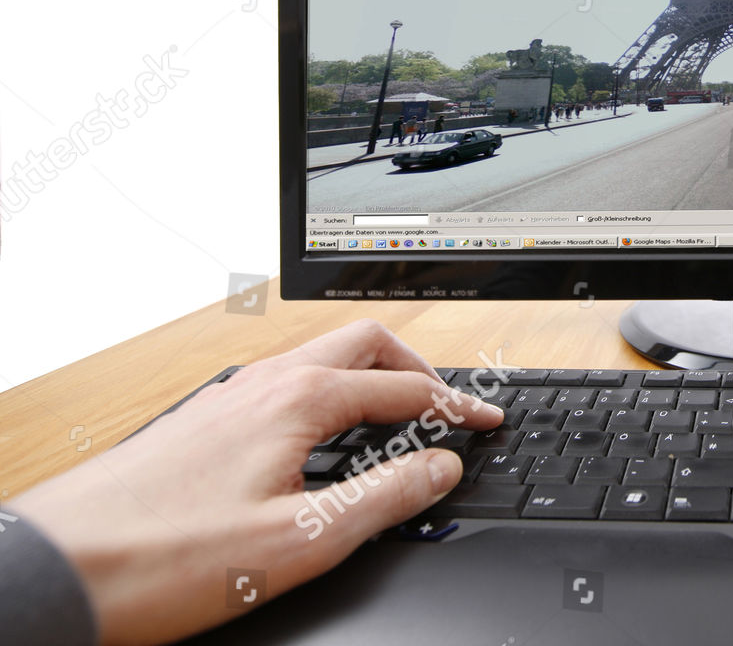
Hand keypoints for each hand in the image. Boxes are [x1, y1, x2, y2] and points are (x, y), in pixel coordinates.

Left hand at [13, 319, 503, 644]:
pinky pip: (286, 385)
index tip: (488, 421)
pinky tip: (322, 444)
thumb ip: (385, 498)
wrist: (59, 572)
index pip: (403, 387)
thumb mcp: (300, 541)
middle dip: (417, 366)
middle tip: (447, 405)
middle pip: (363, 344)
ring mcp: (229, 398)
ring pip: (321, 360)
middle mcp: (262, 384)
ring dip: (371, 378)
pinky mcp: (205, 422)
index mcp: (295, 401)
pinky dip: (329, 398)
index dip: (457, 405)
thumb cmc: (163, 560)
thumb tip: (440, 466)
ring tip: (396, 419)